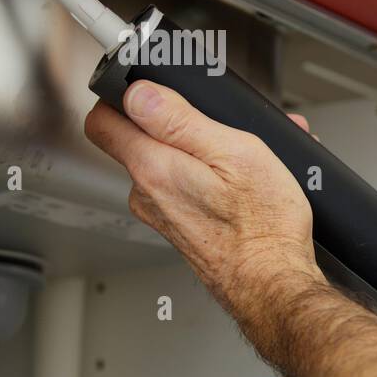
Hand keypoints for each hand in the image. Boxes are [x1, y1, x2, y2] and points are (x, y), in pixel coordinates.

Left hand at [85, 80, 319, 309]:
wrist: (274, 283)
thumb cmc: (263, 227)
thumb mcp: (234, 153)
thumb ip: (180, 120)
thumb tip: (138, 93)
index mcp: (153, 168)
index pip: (103, 120)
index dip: (125, 96)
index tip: (156, 93)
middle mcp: (147, 195)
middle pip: (143, 140)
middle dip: (184, 126)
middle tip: (227, 126)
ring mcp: (163, 216)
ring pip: (172, 166)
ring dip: (207, 154)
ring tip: (253, 158)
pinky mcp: (182, 231)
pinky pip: (189, 191)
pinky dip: (214, 180)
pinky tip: (248, 184)